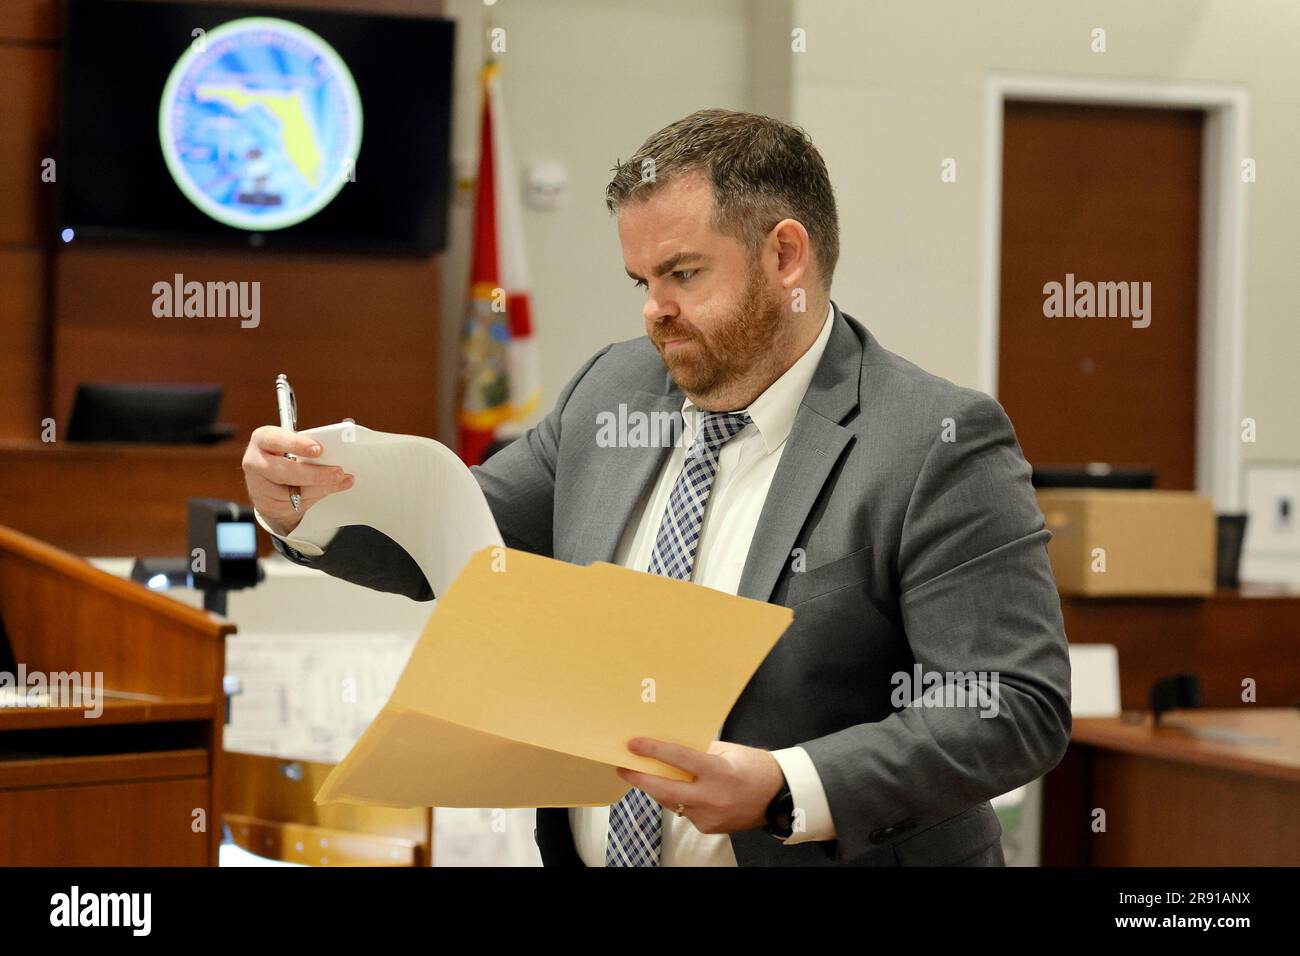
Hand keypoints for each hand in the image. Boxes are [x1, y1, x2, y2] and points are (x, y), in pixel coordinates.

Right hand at [241, 425, 354, 535]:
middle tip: (338, 472)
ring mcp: (257, 486)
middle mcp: (254, 462)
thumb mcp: (292, 444)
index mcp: (262, 439)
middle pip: (285, 472)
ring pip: (293, 492)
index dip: (297, 444)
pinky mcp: (266, 505)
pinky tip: (324, 490)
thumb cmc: (285, 455)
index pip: (276, 439)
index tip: (318, 449)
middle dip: (315, 474)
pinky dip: (314, 498)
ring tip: (339, 481)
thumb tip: (338, 450)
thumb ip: (309, 445)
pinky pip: (294, 505)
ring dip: (320, 488)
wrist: (268, 481)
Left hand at [616, 738, 784, 834]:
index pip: (679, 759)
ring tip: (647, 774)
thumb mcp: (728, 751)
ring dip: (659, 788)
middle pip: (664, 789)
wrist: (778, 797)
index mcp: (718, 772)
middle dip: (640, 778)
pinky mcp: (708, 827)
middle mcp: (711, 797)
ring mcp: (708, 816)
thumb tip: (671, 747)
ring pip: (672, 801)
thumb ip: (700, 750)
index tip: (633, 745)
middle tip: (623, 768)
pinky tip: (681, 789)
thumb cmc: (755, 768)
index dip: (653, 750)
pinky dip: (680, 799)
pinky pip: (685, 811)